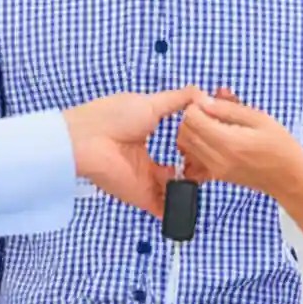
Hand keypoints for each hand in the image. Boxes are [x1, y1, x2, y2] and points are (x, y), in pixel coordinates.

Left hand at [61, 87, 201, 217]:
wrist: (88, 140)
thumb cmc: (114, 117)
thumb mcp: (151, 103)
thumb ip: (177, 100)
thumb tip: (203, 94)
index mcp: (147, 134)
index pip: (177, 143)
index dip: (195, 144)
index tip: (212, 140)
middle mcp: (147, 159)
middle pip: (178, 168)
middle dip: (196, 168)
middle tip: (214, 162)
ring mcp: (145, 180)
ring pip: (175, 188)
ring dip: (191, 186)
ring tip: (206, 177)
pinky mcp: (143, 197)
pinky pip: (164, 208)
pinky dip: (178, 209)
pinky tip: (194, 197)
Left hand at [176, 90, 302, 198]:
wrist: (289, 179)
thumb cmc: (281, 146)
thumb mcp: (259, 119)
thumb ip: (229, 109)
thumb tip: (205, 101)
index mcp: (229, 142)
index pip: (192, 119)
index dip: (197, 105)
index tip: (209, 101)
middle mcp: (217, 158)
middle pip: (185, 131)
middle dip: (192, 115)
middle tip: (210, 109)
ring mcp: (215, 169)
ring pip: (185, 144)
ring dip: (192, 129)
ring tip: (212, 122)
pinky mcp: (215, 175)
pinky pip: (193, 156)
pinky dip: (196, 143)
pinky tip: (213, 136)